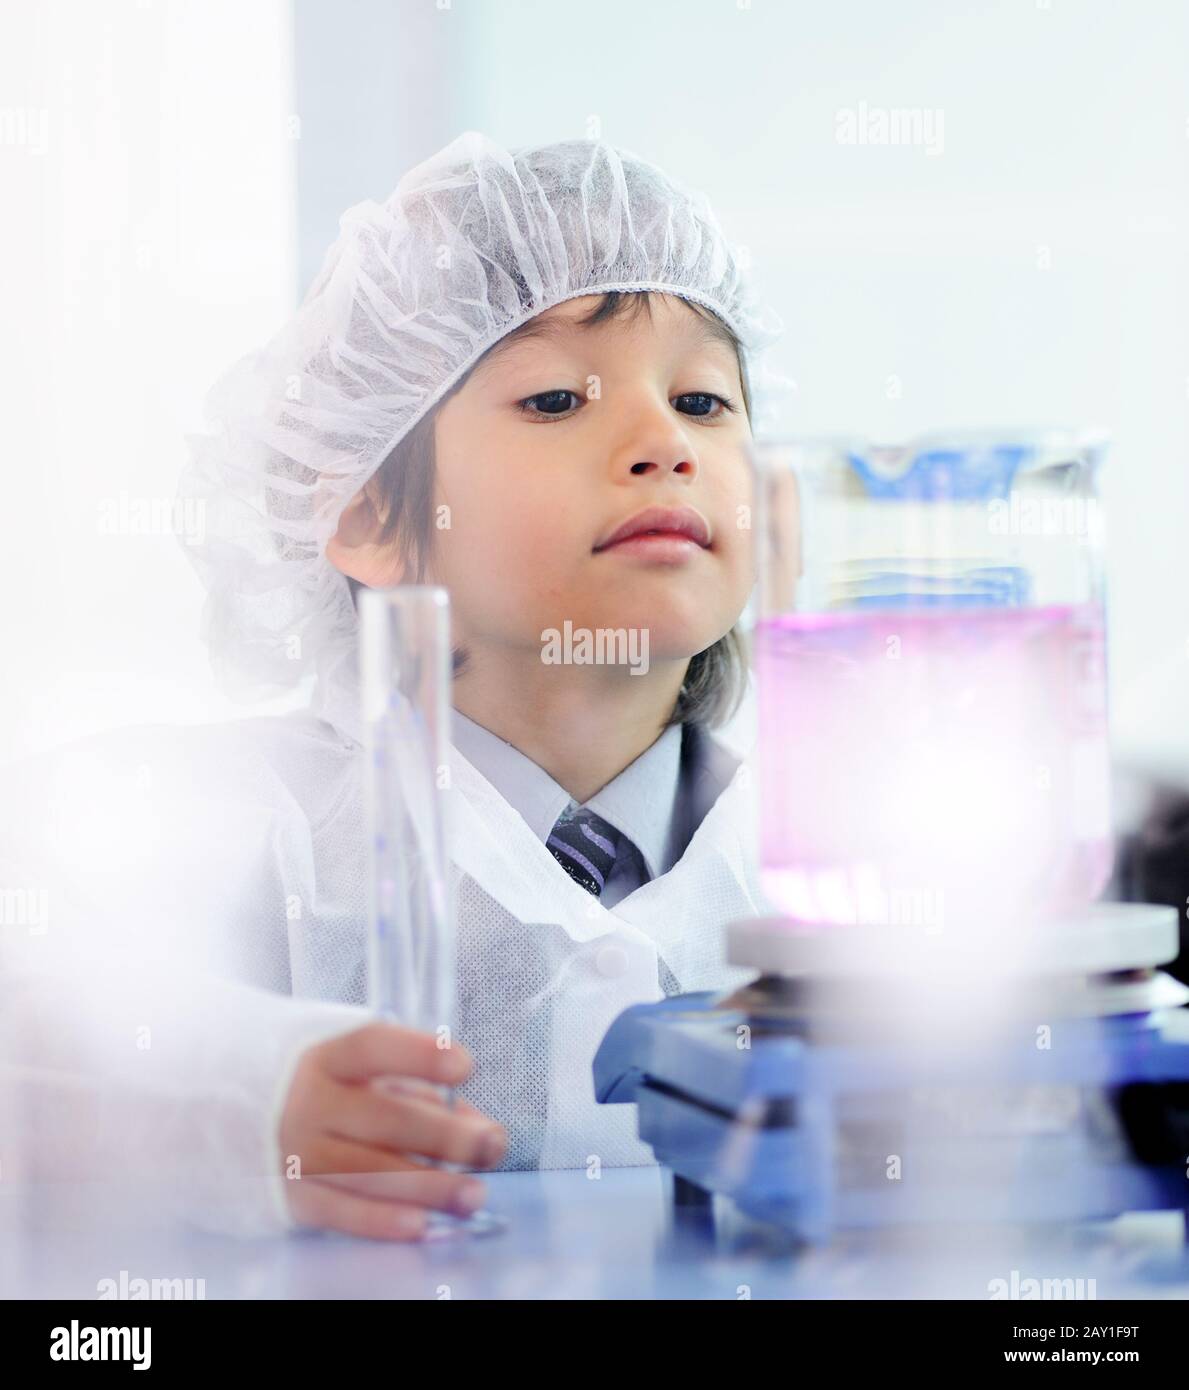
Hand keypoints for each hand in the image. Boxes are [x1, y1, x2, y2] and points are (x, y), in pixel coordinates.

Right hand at [278, 1021, 506, 1239]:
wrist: (236, 1119)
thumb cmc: (329, 1092)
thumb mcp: (366, 1076)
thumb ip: (421, 1094)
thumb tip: (479, 1129)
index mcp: (329, 1057)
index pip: (373, 1046)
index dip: (419, 1055)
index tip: (465, 1065)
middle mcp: (309, 1102)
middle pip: (384, 1117)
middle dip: (445, 1134)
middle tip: (491, 1146)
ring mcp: (297, 1152)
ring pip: (370, 1171)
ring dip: (428, 1186)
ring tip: (473, 1195)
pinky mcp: (292, 1197)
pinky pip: (342, 1212)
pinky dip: (383, 1220)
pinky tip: (422, 1223)